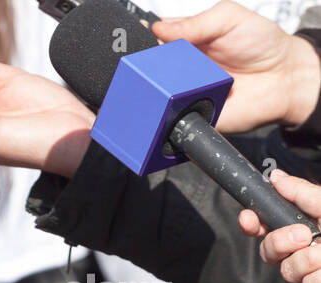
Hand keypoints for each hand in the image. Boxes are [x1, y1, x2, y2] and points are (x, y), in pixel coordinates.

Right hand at [152, 0, 320, 132]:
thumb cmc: (261, 44)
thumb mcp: (229, 18)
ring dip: (155, 91)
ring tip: (173, 84)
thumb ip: (195, 22)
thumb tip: (158, 27)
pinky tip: (176, 104)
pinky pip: (166, 119)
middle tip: (160, 63)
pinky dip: (166, 114)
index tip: (146, 39)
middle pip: (145, 70)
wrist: (283, 80)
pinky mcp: (186, 116)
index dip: (145, 39)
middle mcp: (177, 68)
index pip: (151, 39)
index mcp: (183, 41)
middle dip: (146, 67)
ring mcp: (180, 94)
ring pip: (152, 95)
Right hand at [238, 169, 320, 282]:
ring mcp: (312, 276)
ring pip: (288, 272)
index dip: (253, 222)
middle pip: (268, 251)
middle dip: (280, 242)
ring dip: (311, 262)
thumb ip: (303, 194)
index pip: (266, 227)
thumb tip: (275, 178)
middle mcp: (304, 252)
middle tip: (304, 235)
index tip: (250, 218)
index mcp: (306, 228)